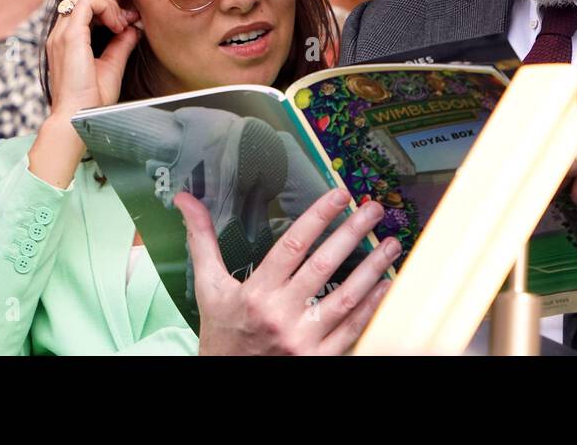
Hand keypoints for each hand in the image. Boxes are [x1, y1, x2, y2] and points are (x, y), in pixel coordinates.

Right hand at [30, 0, 140, 188]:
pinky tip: (117, 26)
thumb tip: (133, 29)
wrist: (77, 117)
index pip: (83, 9)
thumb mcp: (112, 65)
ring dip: (107, 4)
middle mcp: (60, 34)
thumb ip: (121, 45)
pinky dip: (105, 7)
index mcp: (66, 41)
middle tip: (125, 21)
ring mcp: (61, 34)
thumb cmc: (91, 100)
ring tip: (120, 24)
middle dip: (108, 3)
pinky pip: (85, 3)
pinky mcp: (69, 36)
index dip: (108, 10)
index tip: (128, 24)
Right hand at [177, 188, 399, 355]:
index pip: (293, 245)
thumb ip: (202, 241)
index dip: (318, 216)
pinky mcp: (317, 359)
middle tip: (374, 208)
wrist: (224, 381)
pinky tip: (386, 284)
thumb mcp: (209, 287)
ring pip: (345, 297)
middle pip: (323, 266)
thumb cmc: (221, 332)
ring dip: (372, 268)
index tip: (340, 195)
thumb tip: (185, 199)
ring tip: (391, 243)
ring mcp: (301, 339)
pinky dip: (371, 306)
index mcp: (256, 292)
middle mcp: (280, 314)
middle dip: (352, 233)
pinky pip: (351, 329)